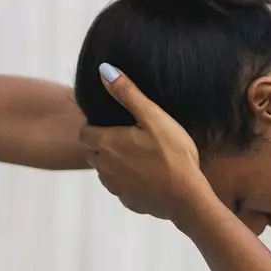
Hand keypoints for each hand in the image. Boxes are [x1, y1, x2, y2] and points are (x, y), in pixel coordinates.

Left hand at [80, 65, 210, 224]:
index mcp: (106, 144)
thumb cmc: (173, 155)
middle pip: (93, 151)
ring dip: (115, 162)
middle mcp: (103, 167)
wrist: (186, 198)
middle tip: (129, 136)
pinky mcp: (127, 200)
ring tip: (140, 155)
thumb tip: (105, 70)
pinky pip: (120, 186)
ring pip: (105, 170)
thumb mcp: (153, 117)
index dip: (94, 126)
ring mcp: (114, 187)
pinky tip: (149, 174)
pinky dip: (128, 179)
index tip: (112, 123)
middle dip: (103, 143)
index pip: (84, 132)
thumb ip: (127, 93)